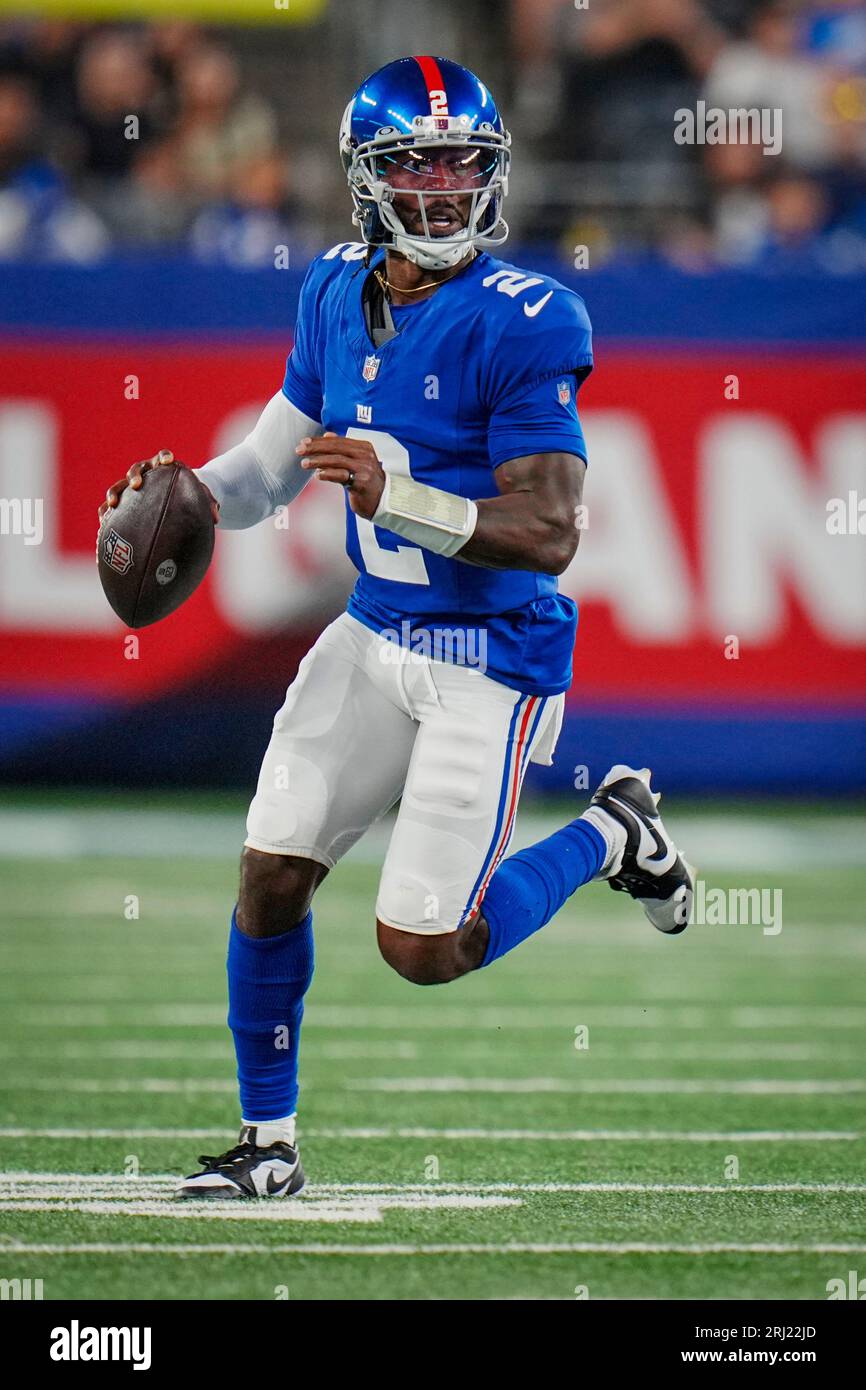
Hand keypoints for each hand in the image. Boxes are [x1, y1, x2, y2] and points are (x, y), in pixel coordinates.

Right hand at [97, 449, 219, 526]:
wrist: (179, 499)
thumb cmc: (191, 496)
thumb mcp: (202, 498)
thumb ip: (209, 503)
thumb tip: (217, 519)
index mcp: (165, 469)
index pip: (163, 458)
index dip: (164, 457)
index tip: (167, 461)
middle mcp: (146, 474)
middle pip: (137, 469)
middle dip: (135, 475)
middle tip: (137, 484)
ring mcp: (132, 488)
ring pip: (119, 486)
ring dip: (114, 493)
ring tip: (112, 504)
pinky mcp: (123, 503)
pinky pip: (110, 508)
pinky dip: (106, 516)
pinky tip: (103, 529)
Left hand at [297, 432, 385, 519]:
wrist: (383, 500)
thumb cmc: (367, 480)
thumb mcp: (357, 461)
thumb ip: (343, 449)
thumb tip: (327, 435)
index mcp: (363, 447)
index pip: (338, 441)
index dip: (319, 441)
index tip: (304, 442)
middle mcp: (365, 456)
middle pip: (336, 448)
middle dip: (316, 448)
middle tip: (300, 450)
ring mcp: (364, 469)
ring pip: (337, 461)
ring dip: (318, 461)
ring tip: (304, 463)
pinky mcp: (361, 483)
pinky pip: (342, 476)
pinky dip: (328, 474)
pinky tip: (317, 475)